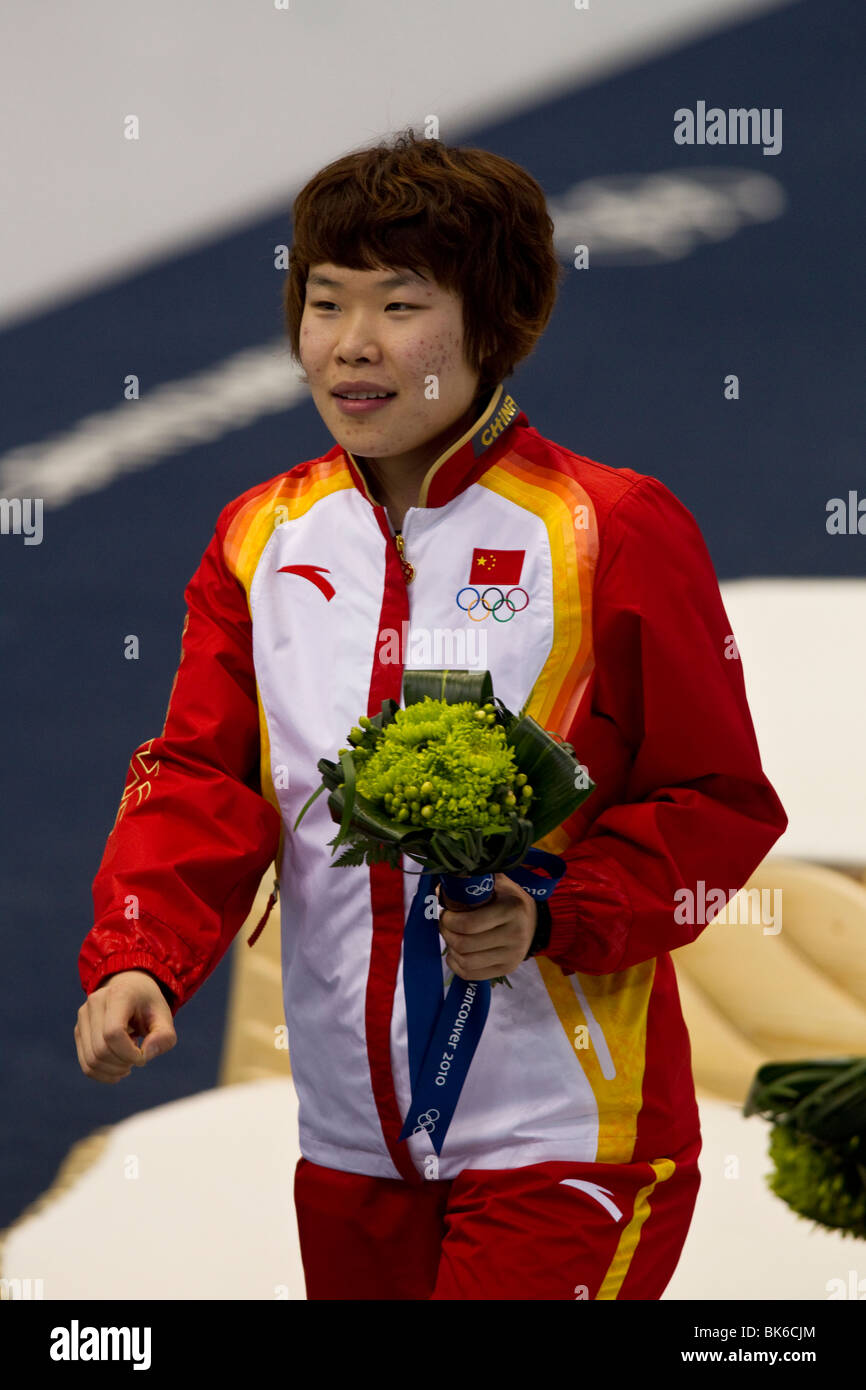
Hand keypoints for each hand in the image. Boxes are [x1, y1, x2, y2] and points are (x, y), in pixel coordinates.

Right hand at [75, 969, 176, 1083]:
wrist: (131, 989)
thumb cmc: (149, 1005)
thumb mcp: (165, 1017)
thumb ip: (164, 1037)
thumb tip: (145, 1056)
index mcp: (118, 994)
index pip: (113, 1033)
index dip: (129, 1053)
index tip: (144, 1056)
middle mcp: (95, 1002)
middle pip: (101, 1050)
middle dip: (123, 1063)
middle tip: (138, 1058)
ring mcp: (83, 1017)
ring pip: (91, 1061)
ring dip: (114, 1071)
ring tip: (129, 1061)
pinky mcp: (79, 1030)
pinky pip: (86, 1064)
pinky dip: (103, 1074)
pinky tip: (119, 1068)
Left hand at [437, 873, 536, 981]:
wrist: (534, 922)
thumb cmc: (509, 899)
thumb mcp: (498, 882)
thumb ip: (474, 880)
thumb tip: (442, 888)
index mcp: (512, 910)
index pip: (469, 923)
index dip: (449, 920)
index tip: (445, 912)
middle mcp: (515, 935)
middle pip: (464, 944)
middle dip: (446, 933)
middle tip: (444, 924)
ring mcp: (512, 956)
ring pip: (466, 962)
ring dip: (451, 949)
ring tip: (451, 936)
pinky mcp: (507, 969)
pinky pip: (471, 974)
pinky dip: (456, 964)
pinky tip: (455, 952)